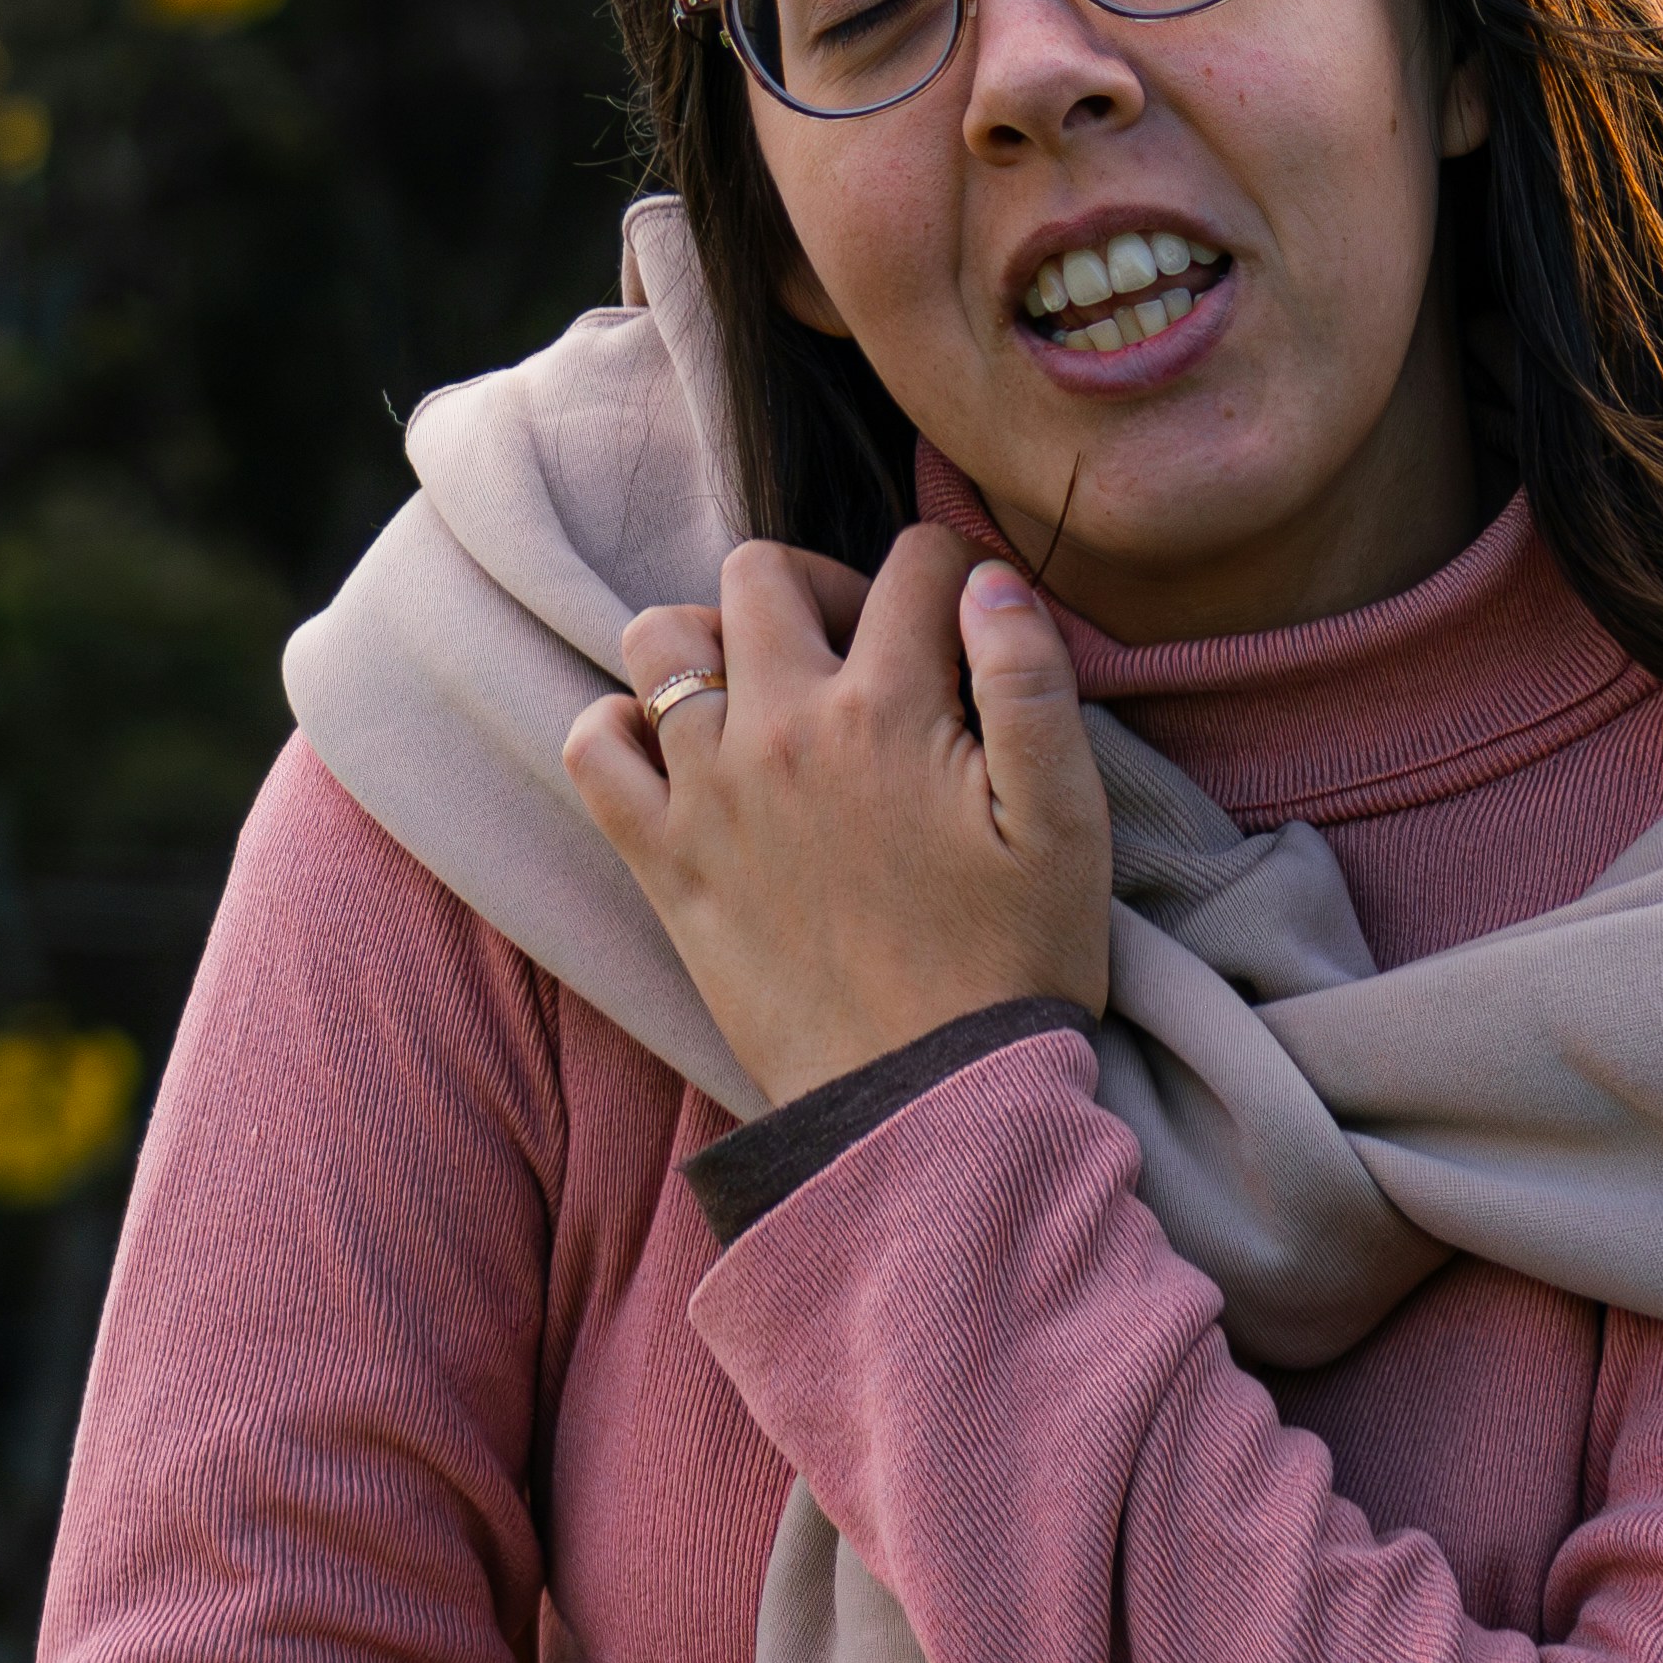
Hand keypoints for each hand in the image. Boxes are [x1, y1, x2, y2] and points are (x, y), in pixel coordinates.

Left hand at [564, 528, 1110, 1108]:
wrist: (926, 1097)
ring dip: (716, 643)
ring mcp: (706, 792)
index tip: (975, 621)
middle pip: (761, 572)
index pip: (916, 565)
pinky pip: (592, 745)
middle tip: (871, 654)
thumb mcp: (1070, 821)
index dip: (959, 571)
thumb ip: (1034, 684)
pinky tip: (688, 753)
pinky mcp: (663, 858)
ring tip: (776, 695)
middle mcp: (782, 731)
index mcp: (891, 712)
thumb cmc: (1016, 962)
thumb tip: (993, 583)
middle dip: (823, 586)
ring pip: (662, 638)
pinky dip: (624, 725)